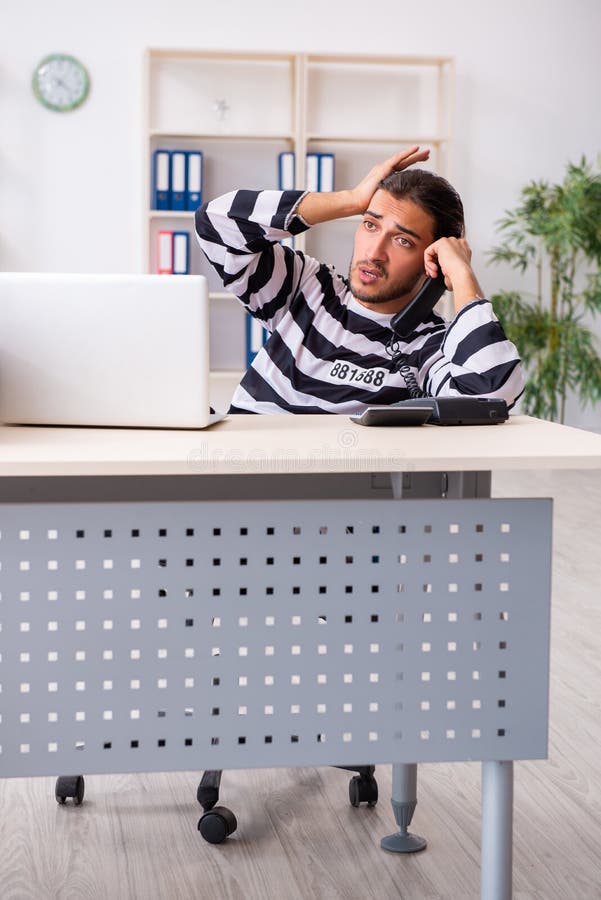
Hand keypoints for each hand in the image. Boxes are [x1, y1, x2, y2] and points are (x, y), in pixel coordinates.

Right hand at [295, 145, 429, 226]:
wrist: (356, 203)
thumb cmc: (365, 206)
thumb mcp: (383, 203)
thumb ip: (390, 204)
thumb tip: (397, 216)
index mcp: (386, 178)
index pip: (402, 171)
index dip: (412, 167)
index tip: (423, 165)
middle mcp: (385, 171)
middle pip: (404, 163)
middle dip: (416, 158)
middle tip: (427, 155)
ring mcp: (384, 169)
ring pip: (403, 159)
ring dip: (415, 154)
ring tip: (426, 151)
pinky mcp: (383, 169)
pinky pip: (398, 159)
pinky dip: (407, 153)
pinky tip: (416, 148)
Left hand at [424, 237, 483, 311]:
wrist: (462, 275)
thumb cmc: (460, 277)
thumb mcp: (455, 271)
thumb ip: (448, 267)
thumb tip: (444, 273)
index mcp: (463, 251)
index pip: (447, 254)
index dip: (440, 264)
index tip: (438, 273)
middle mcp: (458, 244)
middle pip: (439, 252)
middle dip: (434, 264)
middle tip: (434, 274)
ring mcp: (451, 242)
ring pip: (433, 252)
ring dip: (430, 265)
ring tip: (434, 273)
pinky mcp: (442, 242)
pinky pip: (428, 251)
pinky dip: (427, 262)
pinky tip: (434, 269)